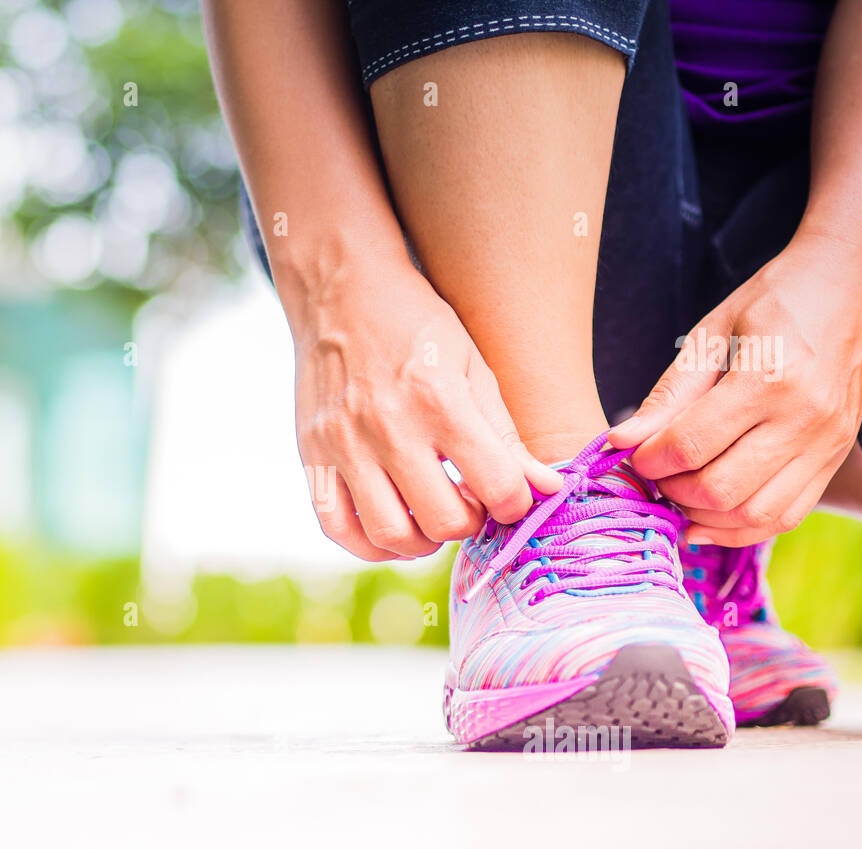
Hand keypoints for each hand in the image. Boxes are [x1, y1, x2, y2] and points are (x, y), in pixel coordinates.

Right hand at [289, 262, 559, 560]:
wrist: (341, 291)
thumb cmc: (417, 327)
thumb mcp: (474, 367)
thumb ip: (508, 436)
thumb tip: (549, 488)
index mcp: (440, 399)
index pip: (496, 486)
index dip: (514, 503)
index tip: (509, 494)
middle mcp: (389, 427)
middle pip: (443, 521)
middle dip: (469, 523)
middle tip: (470, 502)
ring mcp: (344, 444)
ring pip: (390, 535)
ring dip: (422, 541)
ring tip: (431, 515)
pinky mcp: (312, 454)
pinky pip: (337, 528)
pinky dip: (368, 544)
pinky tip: (392, 525)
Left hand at [609, 231, 861, 546]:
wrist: (852, 283)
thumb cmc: (774, 300)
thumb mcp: (709, 335)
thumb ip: (668, 395)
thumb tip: (619, 442)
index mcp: (768, 378)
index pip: (691, 445)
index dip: (649, 461)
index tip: (633, 454)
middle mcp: (805, 418)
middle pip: (720, 490)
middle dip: (672, 491)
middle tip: (655, 474)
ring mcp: (827, 443)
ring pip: (754, 514)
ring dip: (704, 516)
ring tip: (679, 492)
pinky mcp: (836, 458)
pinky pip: (785, 515)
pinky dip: (742, 528)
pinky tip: (708, 518)